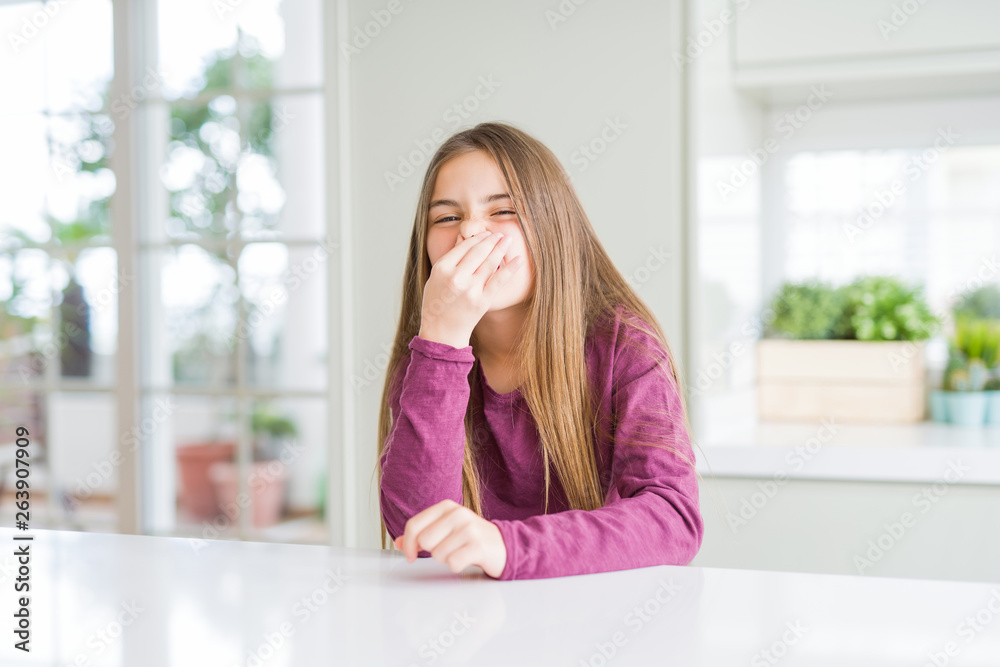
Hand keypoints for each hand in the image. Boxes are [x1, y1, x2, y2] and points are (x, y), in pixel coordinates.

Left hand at [392, 499, 506, 578]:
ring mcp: (469, 529)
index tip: (410, 555)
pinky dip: (457, 566)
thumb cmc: (470, 538)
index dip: (407, 544)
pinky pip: (453, 563)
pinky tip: (466, 559)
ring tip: (460, 552)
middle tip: (446, 550)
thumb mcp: (445, 529)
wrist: (503, 545)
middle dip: (432, 552)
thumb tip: (397, 543)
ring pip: (438, 554)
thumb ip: (420, 534)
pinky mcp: (478, 546)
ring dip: (446, 559)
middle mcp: (458, 514)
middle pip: (424, 541)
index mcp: (446, 507)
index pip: (414, 525)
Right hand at [419, 231, 523, 348]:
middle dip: (492, 240)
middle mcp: (456, 277)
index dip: (478, 238)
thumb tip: (464, 239)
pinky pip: (499, 281)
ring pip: (490, 263)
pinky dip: (510, 268)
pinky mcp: (482, 301)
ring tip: (508, 240)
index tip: (486, 234)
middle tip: (500, 234)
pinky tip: (518, 259)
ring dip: (501, 248)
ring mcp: (470, 289)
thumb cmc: (437, 304)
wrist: (442, 333)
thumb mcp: (435, 278)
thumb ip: (450, 260)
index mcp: (442, 268)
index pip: (464, 246)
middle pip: (479, 251)